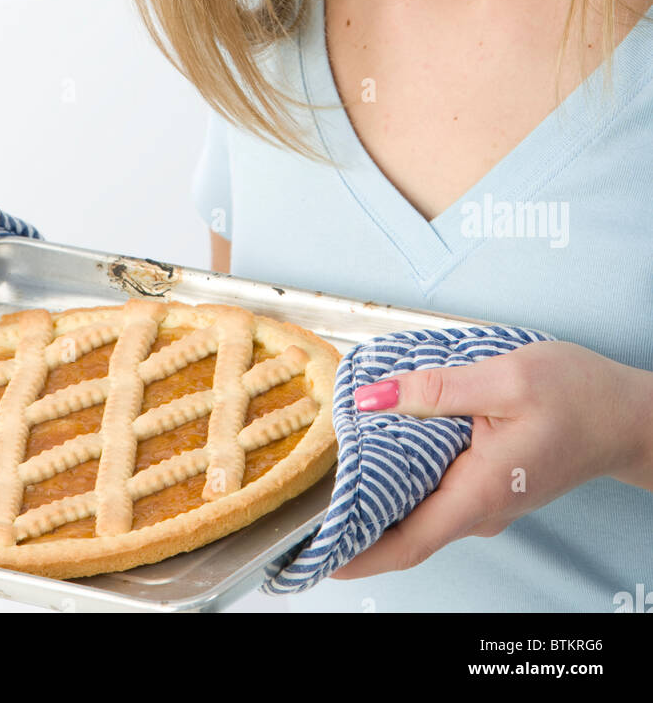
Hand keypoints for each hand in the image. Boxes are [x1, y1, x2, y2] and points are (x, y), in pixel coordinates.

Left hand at [330, 339, 652, 578]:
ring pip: (418, 506)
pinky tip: (386, 442)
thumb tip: (375, 397)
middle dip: (354, 517)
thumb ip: (435, 389)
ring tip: (337, 460)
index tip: (313, 552)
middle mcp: (478, 508)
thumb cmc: (579, 397)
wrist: (626, 415)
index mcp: (478, 492)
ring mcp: (484, 500)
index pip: (405, 543)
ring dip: (379, 491)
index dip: (355, 552)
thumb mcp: (504, 378)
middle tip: (310, 494)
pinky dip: (406, 474)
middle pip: (403, 528)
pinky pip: (436, 488)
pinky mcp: (488, 483)